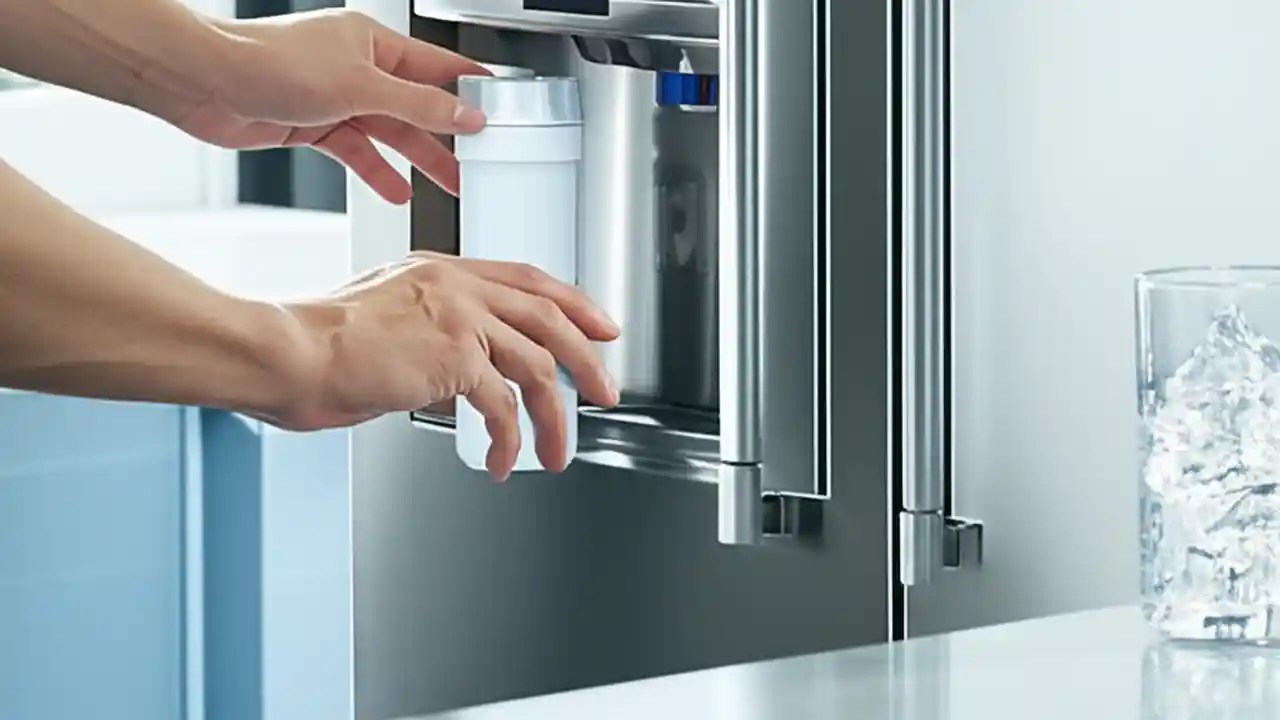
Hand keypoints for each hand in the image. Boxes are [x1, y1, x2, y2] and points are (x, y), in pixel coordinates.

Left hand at [172, 9, 489, 201]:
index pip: (436, 66)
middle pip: (415, 105)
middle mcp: (355, 66)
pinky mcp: (311, 123)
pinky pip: (356, 151)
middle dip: (446, 135)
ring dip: (416, 158)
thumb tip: (466, 113)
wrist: (203, 83)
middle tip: (478, 162)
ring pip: (388, 131)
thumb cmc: (268, 64)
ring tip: (447, 185)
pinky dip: (376, 171)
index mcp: (372, 42)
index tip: (500, 105)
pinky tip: (395, 190)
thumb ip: (418, 105)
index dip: (469, 88)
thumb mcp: (360, 88)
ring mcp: (334, 96)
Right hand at [274, 252, 619, 480]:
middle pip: (550, 316)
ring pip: (539, 366)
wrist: (287, 351)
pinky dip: (510, 440)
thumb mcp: (387, 325)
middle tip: (606, 389)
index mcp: (440, 270)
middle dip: (588, 357)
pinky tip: (501, 460)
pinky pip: (504, 406)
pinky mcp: (455, 357)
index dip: (571, 303)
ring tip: (556, 451)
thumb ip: (432, 340)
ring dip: (555, 417)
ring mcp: (460, 317)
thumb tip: (461, 379)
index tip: (598, 325)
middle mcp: (456, 285)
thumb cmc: (316, 346)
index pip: (527, 279)